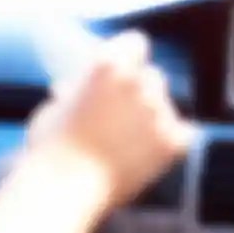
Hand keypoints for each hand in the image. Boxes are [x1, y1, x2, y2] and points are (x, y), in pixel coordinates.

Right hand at [22, 31, 190, 210]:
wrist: (65, 190)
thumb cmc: (50, 150)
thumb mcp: (54, 108)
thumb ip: (74, 93)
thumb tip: (74, 90)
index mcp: (107, 65)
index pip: (136, 42)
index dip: (129, 55)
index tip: (123, 67)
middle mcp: (138, 82)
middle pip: (153, 76)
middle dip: (141, 90)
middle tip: (123, 111)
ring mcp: (159, 112)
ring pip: (166, 105)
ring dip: (153, 116)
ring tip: (130, 141)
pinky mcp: (174, 142)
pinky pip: (183, 134)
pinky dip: (172, 140)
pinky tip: (153, 152)